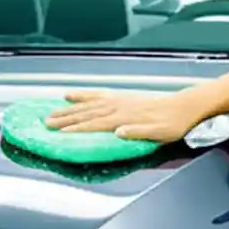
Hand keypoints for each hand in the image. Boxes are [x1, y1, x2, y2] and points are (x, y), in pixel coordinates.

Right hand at [45, 90, 204, 142]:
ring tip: (51, 113)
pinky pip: (97, 95)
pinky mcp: (121, 97)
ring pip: (88, 105)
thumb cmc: (171, 125)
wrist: (183, 108)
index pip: (95, 124)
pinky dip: (82, 95)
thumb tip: (119, 132)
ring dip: (68, 109)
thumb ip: (139, 131)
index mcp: (124, 118)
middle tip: (46, 123)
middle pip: (86, 113)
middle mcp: (118, 108)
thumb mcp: (159, 133)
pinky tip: (71, 95)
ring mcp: (118, 101)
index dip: (76, 129)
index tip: (58, 133)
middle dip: (65, 119)